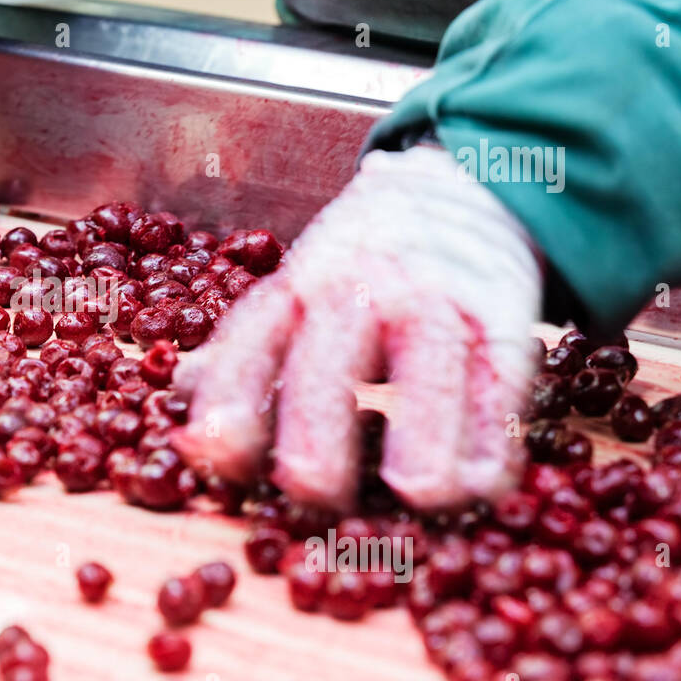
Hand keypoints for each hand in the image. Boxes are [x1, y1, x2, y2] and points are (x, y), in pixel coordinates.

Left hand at [173, 145, 541, 510]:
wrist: (463, 187)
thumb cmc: (360, 264)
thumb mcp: (294, 290)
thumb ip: (241, 352)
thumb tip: (177, 403)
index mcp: (296, 291)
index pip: (248, 348)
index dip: (227, 403)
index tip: (210, 453)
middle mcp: (360, 295)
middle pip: (331, 364)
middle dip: (317, 429)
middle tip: (308, 488)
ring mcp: (436, 308)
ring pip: (431, 376)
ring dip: (426, 438)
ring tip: (415, 493)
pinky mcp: (503, 326)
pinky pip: (501, 388)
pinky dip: (494, 443)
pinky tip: (477, 489)